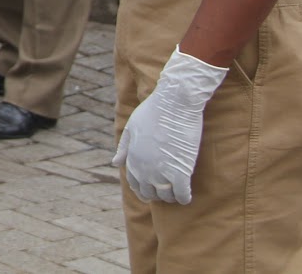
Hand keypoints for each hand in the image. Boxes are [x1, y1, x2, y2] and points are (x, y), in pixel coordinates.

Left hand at [112, 46, 227, 203]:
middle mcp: (144, 168)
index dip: (142, 188)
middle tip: (165, 189)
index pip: (134, 183)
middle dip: (156, 193)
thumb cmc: (153, 111)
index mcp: (132, 158)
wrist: (174, 103)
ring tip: (176, 191)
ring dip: (170, 196)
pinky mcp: (181, 171)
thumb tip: (115, 163)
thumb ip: (124, 148)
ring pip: (165, 196)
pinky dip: (184, 198)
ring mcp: (162, 171)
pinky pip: (181, 194)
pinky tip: (186, 195)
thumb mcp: (132, 128)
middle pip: (149, 193)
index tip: (151, 188)